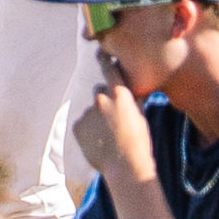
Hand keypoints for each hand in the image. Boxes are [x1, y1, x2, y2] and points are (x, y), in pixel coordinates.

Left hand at [73, 50, 156, 181]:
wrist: (126, 167)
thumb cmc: (139, 142)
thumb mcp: (140, 115)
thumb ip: (130, 100)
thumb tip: (129, 91)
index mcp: (119, 93)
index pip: (108, 67)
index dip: (104, 58)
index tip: (100, 52)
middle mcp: (100, 98)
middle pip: (99, 91)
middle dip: (104, 100)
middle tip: (113, 118)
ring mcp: (87, 112)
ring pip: (91, 111)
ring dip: (97, 118)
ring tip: (108, 136)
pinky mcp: (77, 125)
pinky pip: (83, 124)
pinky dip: (89, 130)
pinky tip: (99, 142)